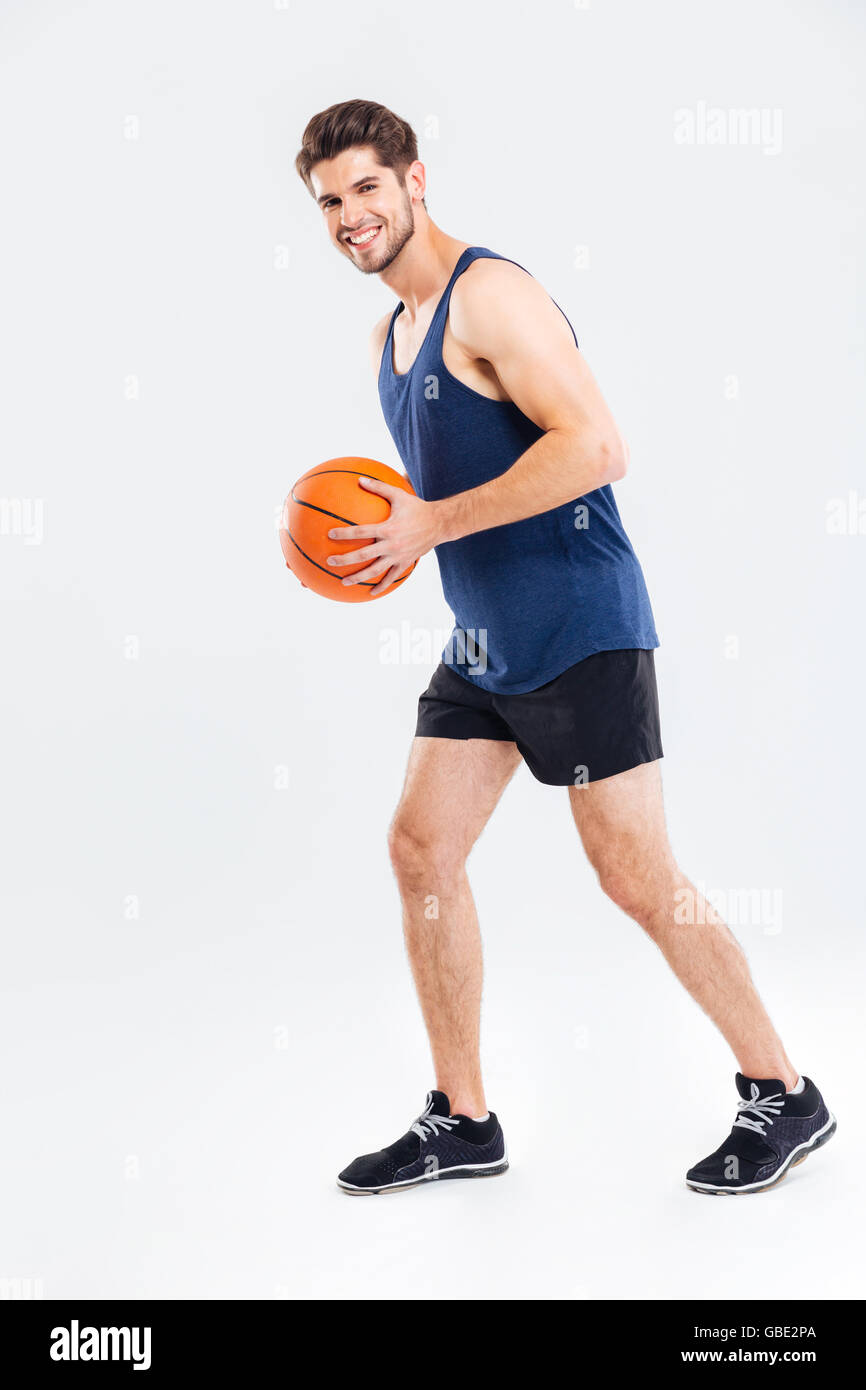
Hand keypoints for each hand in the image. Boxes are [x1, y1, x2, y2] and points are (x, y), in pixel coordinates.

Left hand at [326, 475, 439, 595]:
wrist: (440, 524)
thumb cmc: (417, 507)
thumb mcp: (399, 495)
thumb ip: (379, 487)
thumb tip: (360, 479)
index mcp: (388, 528)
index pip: (361, 532)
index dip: (345, 534)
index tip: (330, 535)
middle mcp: (392, 545)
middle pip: (363, 555)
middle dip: (345, 560)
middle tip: (329, 562)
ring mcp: (398, 556)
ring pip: (375, 571)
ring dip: (358, 577)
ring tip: (343, 582)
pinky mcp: (405, 563)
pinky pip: (392, 578)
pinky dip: (381, 586)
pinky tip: (370, 592)